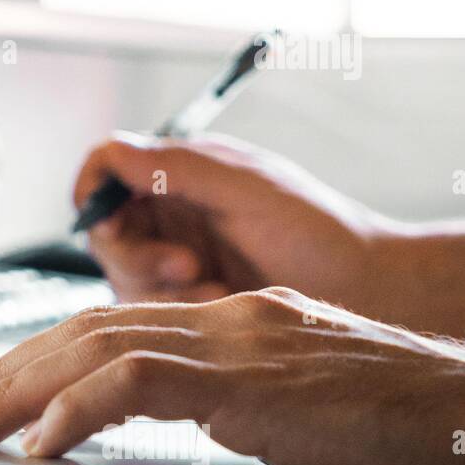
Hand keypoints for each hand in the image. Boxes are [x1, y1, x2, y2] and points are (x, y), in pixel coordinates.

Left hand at [0, 287, 464, 464]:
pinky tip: (41, 442)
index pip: (113, 325)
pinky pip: (136, 383)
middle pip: (85, 328)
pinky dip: (76, 409)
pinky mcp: (250, 377)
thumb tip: (182, 430)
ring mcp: (236, 340)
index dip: (43, 357)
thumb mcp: (296, 408)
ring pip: (93, 347)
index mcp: (234, 322)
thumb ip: (234, 406)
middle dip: (9, 371)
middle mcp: (225, 318)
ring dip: (19, 390)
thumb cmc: (406, 421)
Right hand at [74, 132, 385, 312]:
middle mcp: (171, 212)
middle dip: (138, 254)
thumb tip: (111, 153)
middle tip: (186, 267)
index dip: (94, 192)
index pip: (107, 168)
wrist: (369, 292)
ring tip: (214, 291)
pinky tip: (220, 307)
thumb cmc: (319, 232)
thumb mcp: (244, 188)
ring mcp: (174, 258)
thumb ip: (174, 167)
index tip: (108, 220)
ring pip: (122, 275)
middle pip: (106, 228)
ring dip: (160, 288)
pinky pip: (147, 311)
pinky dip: (177, 311)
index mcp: (180, 173)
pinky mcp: (184, 303)